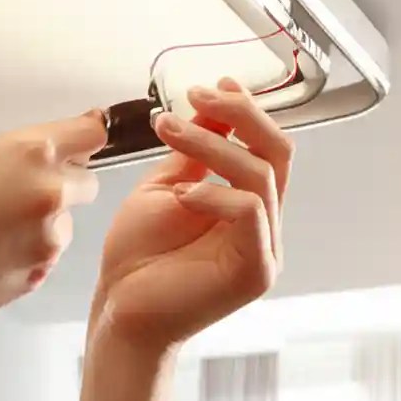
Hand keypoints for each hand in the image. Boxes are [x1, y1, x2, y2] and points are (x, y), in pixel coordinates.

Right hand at [0, 111, 106, 317]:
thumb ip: (20, 145)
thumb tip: (58, 143)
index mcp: (33, 154)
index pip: (92, 134)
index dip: (88, 136)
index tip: (86, 140)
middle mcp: (51, 192)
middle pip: (88, 182)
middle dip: (65, 185)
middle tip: (25, 193)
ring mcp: (51, 234)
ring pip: (67, 220)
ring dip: (46, 222)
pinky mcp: (47, 266)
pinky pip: (51, 251)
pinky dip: (33, 250)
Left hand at [89, 77, 293, 351]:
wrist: (121, 313)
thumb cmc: (138, 261)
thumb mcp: (164, 190)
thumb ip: (193, 156)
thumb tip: (213, 112)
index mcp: (248, 205)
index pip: (266, 147)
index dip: (247, 111)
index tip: (213, 86)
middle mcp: (264, 223)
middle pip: (278, 153)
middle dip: (242, 115)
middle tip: (199, 97)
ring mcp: (265, 247)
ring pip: (261, 175)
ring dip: (214, 145)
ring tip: (170, 132)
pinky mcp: (256, 270)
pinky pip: (250, 212)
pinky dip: (215, 194)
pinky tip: (182, 195)